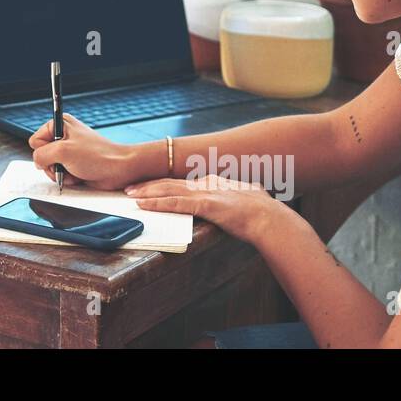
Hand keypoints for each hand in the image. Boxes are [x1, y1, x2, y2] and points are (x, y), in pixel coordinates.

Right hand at [28, 113, 141, 190]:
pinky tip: (78, 176)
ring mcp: (69, 151)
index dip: (44, 151)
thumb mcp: (63, 151)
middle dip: (52, 165)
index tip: (58, 153)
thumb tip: (37, 162)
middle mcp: (63, 136)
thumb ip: (42, 155)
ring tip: (74, 171)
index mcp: (60, 124)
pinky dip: (67, 178)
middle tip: (66, 164)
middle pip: (42, 155)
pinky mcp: (74, 164)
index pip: (35, 140)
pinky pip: (60, 174)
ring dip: (60, 173)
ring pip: (50, 167)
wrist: (118, 170)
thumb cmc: (97, 156)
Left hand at [124, 174, 287, 243]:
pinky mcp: (205, 204)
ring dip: (146, 192)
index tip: (148, 185)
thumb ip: (232, 198)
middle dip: (148, 185)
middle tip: (129, 187)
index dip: (162, 183)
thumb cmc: (261, 213)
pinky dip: (157, 203)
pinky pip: (175, 203)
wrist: (271, 218)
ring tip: (129, 194)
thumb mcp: (243, 199)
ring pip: (168, 190)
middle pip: (170, 183)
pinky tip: (144, 204)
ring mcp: (205, 193)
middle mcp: (206, 184)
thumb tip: (232, 203)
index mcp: (213, 183)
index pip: (181, 182)